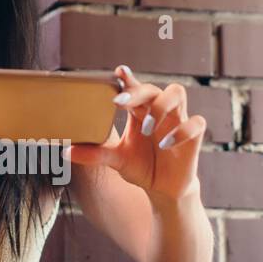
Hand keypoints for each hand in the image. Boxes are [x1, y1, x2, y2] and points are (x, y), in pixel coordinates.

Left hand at [67, 65, 204, 200]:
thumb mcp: (116, 161)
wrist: (164, 190)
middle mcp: (159, 112)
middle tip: (119, 102)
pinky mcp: (194, 137)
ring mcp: (177, 121)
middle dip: (137, 92)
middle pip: (153, 88)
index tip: (118, 71)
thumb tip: (66, 152)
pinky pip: (195, 123)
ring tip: (146, 126)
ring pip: (177, 93)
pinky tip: (165, 144)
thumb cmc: (141, 167)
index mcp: (140, 112)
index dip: (128, 78)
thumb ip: (95, 154)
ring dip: (161, 106)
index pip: (135, 88)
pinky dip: (181, 131)